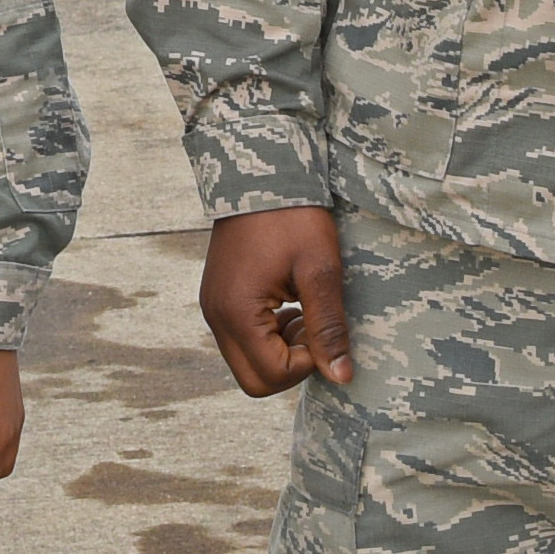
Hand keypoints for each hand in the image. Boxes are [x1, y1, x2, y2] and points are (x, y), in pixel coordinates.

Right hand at [201, 205, 354, 396]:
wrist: (261, 173)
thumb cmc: (294, 217)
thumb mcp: (320, 270)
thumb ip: (328, 327)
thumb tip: (341, 377)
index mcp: (236, 313)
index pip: (271, 376)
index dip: (306, 364)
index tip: (322, 330)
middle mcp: (216, 317)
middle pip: (253, 380)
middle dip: (290, 366)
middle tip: (312, 330)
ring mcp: (213, 308)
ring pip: (247, 362)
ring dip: (281, 350)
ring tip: (303, 311)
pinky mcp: (217, 299)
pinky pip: (242, 339)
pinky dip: (268, 335)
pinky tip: (289, 303)